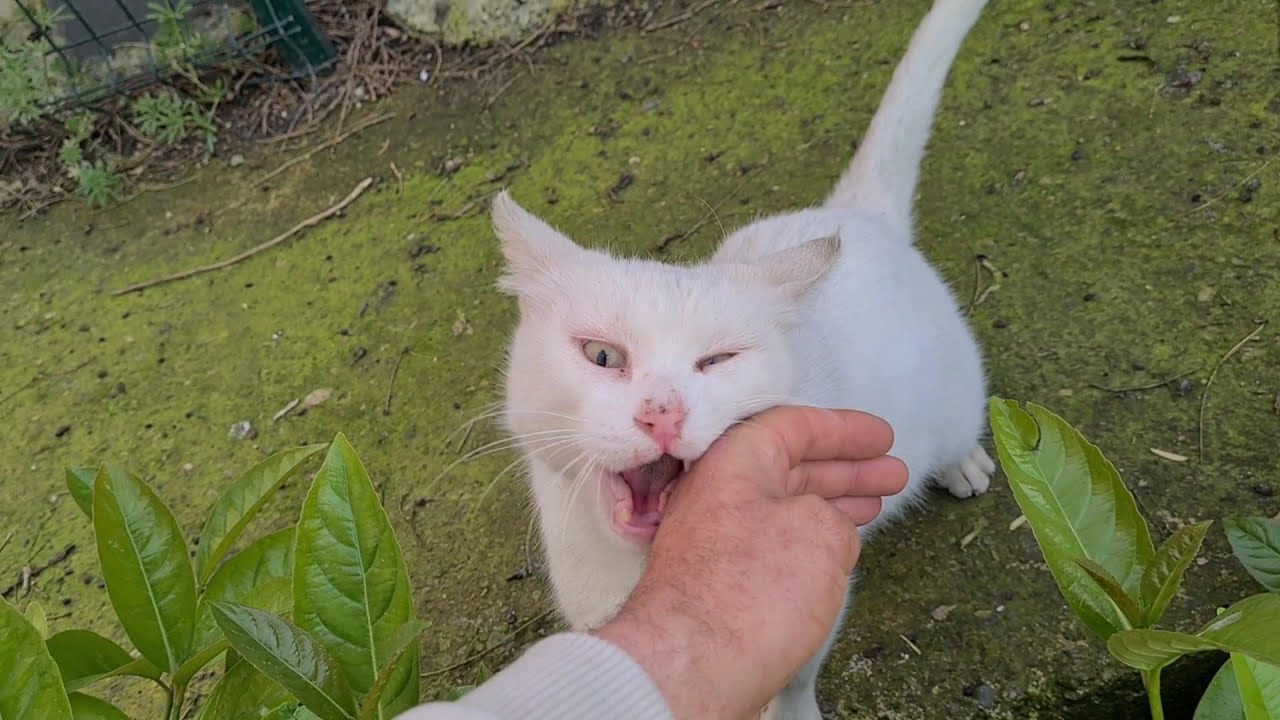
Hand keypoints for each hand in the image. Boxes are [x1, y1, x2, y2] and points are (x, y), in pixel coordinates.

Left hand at [593, 405, 907, 718]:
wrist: (692, 665)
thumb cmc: (752, 590)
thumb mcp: (820, 530)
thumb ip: (833, 517)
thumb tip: (827, 532)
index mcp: (734, 460)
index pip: (793, 426)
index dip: (844, 429)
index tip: (882, 437)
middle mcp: (718, 493)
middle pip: (790, 467)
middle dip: (846, 469)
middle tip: (892, 474)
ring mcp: (716, 539)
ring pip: (784, 507)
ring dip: (833, 505)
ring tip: (876, 506)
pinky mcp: (719, 583)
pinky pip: (774, 544)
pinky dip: (810, 541)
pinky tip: (837, 552)